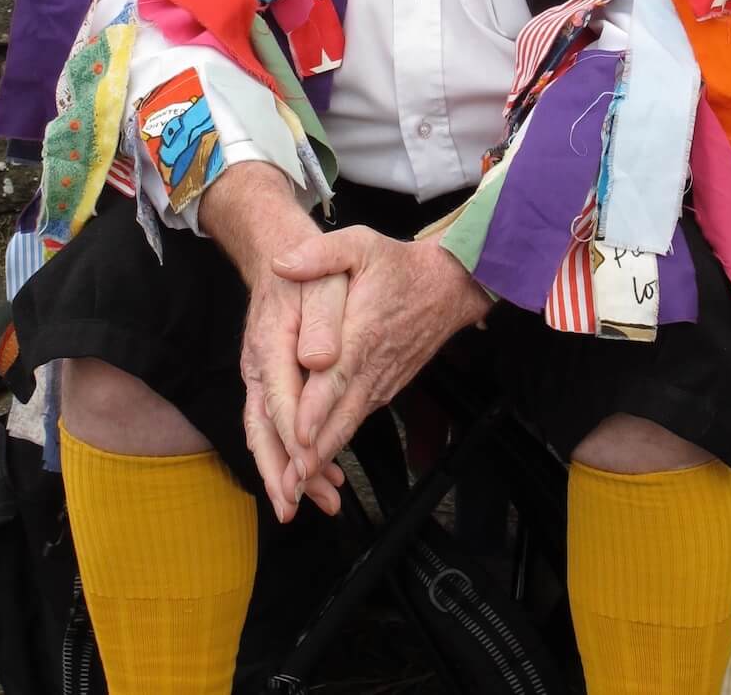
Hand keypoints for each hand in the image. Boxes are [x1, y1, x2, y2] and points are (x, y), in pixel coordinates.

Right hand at [198, 161, 347, 522]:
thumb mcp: (327, 274)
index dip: (293, 433)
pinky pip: (274, 425)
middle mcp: (257, 364)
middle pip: (261, 427)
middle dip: (278, 471)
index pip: (279, 395)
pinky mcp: (269, 380)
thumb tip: (320, 359)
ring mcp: (260, 375)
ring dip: (285, 471)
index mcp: (271, 341)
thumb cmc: (308, 265)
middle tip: (293, 508)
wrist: (279, 251)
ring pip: (266, 432)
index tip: (307, 466)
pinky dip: (291, 454)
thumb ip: (323, 318)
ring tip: (309, 504)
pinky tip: (316, 476)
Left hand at [271, 228, 491, 487]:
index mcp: (362, 334)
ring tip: (297, 485)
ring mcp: (380, 382)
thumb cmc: (400, 266)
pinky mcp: (384, 389)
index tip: (298, 437)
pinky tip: (317, 461)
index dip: (316, 409)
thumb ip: (319, 254)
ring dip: (323, 456)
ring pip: (348, 425)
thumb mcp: (360, 245)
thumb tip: (281, 264)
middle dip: (313, 453)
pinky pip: (357, 419)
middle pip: (339, 417)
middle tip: (288, 485)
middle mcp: (371, 367)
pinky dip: (337, 442)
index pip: (334, 378)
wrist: (448, 286)